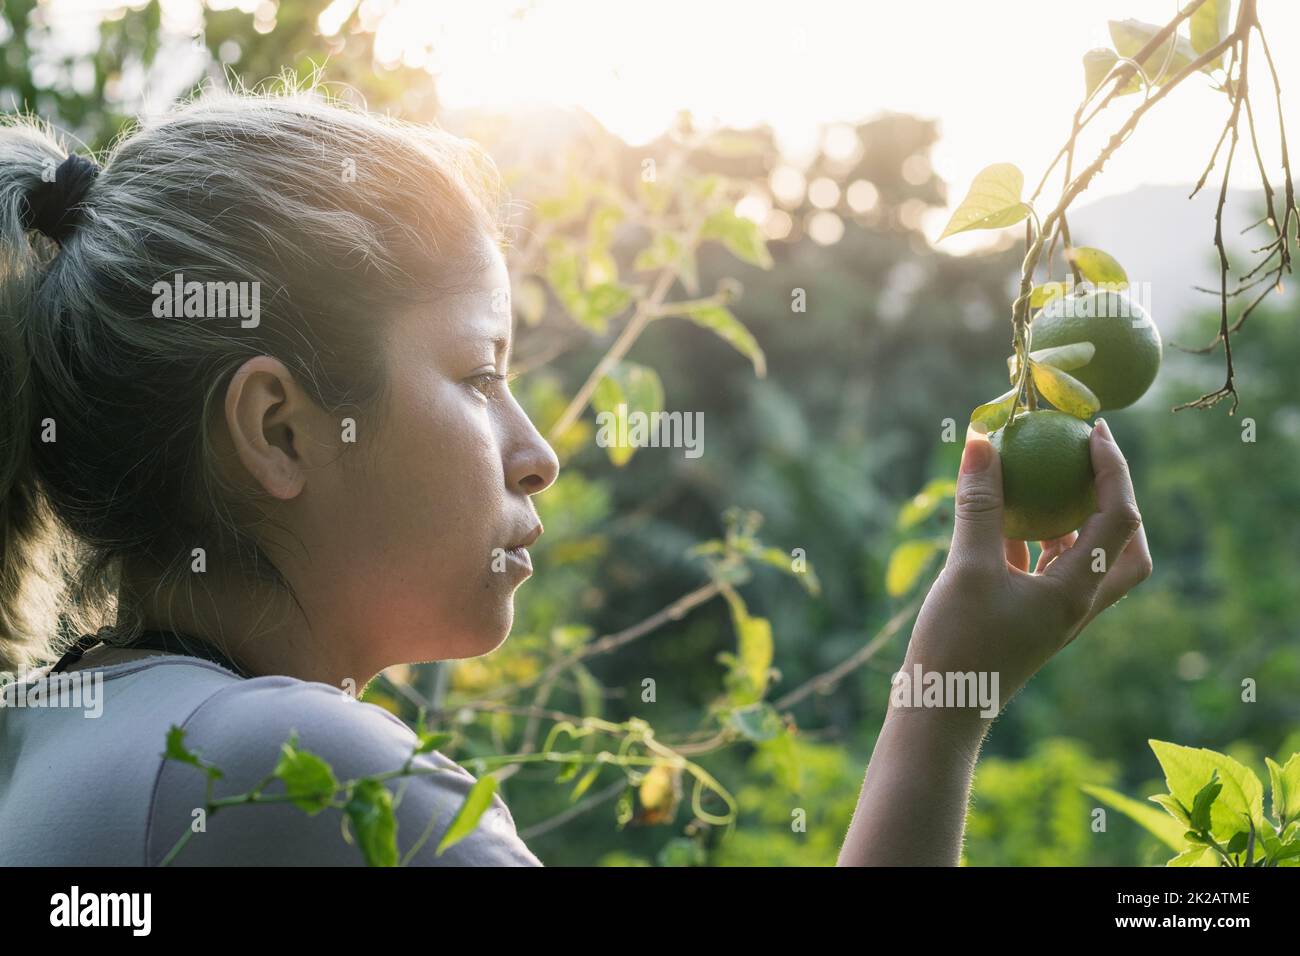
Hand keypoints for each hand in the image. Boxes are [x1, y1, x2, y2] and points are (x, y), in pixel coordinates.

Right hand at [902, 417, 1152, 717]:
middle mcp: (1077, 605)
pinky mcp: (1025, 621)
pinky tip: (1006, 519)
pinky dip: (1037, 541)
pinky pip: (1046, 572)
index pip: (1118, 517)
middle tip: (1091, 463)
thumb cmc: (958, 645)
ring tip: (1050, 481)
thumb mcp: (966, 567)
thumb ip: (979, 504)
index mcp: (1078, 592)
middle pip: (1126, 548)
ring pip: (1087, 561)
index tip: (1094, 430)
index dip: (1112, 469)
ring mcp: (1053, 616)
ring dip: (1076, 520)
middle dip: (1117, 501)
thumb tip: (981, 441)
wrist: (939, 713)